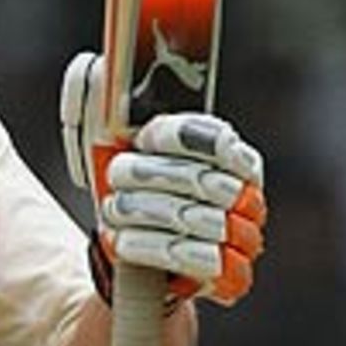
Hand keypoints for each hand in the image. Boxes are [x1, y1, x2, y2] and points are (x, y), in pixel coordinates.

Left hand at [61, 50, 265, 306]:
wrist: (134, 249)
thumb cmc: (126, 186)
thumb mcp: (109, 137)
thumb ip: (103, 99)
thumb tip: (99, 69)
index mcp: (229, 153)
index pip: (215, 138)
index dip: (181, 136)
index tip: (144, 136)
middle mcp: (246, 192)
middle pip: (203, 180)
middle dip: (151, 177)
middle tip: (115, 175)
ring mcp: (245, 236)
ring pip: (200, 221)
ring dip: (146, 215)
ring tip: (112, 211)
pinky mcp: (232, 276)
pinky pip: (200, 261)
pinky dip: (155, 250)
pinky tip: (124, 242)